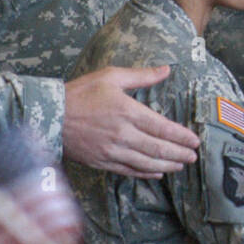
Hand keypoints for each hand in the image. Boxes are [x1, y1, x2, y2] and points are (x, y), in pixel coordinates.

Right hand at [62, 65, 199, 177]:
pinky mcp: (101, 162)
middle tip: (194, 156)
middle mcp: (122, 134)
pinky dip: (145, 173)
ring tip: (181, 165)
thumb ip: (141, 75)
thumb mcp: (111, 76)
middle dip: (179, 153)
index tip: (195, 140)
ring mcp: (111, 151)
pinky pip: (128, 171)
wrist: (49, 115)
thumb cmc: (80, 93)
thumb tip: (166, 69)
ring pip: (146, 163)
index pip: (162, 127)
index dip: (181, 136)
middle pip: (158, 148)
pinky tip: (157, 173)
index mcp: (127, 112)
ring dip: (167, 165)